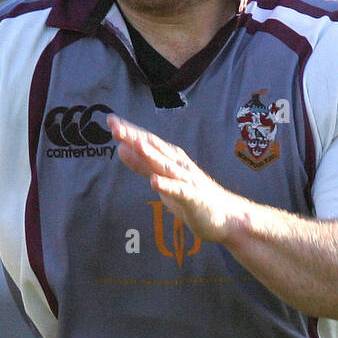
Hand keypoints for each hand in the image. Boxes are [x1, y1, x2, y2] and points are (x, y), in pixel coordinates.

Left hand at [108, 114, 248, 244]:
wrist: (226, 218)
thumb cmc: (192, 197)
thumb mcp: (161, 178)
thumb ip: (141, 165)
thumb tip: (120, 148)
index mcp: (171, 159)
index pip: (147, 141)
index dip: (129, 131)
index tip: (111, 120)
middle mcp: (179, 165)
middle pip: (154, 149)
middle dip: (135, 137)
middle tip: (115, 126)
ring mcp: (187, 181)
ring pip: (166, 166)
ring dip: (152, 155)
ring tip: (137, 144)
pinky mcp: (194, 199)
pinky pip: (179, 191)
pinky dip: (167, 186)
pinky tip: (155, 182)